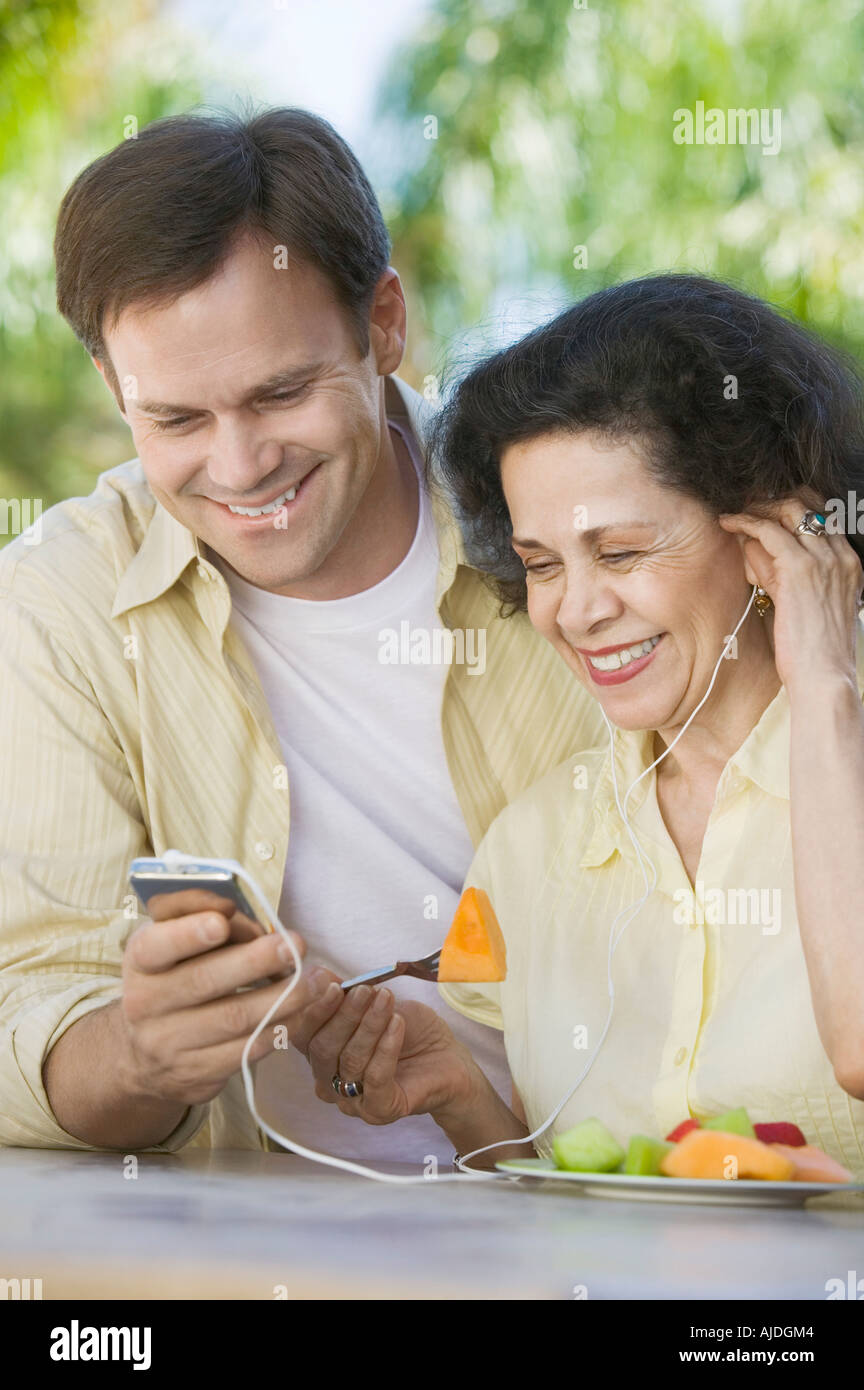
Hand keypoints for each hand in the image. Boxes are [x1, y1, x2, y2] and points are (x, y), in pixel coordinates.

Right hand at [118, 888, 328, 1105]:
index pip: (156, 945)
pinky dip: (280, 1027)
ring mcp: (169, 1044)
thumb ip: (195, 914)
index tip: (221, 922)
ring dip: (284, 996)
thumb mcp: (169, 942)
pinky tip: (303, 1010)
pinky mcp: (197, 1074)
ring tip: (316, 979)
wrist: (144, 1057)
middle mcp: (145, 1004)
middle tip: (294, 944)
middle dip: (255, 960)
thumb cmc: (170, 980)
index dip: (187, 933)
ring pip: (234, 1018)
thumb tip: (233, 908)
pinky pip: (247, 1049)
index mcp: (140, 962)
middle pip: (204, 981)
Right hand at [289, 982, 479, 1124]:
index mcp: (323, 1057)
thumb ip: (345, 994)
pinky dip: (387, 1047)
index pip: (303, 1037)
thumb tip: (316, 976)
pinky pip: (376, 1078)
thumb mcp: (376, 1004)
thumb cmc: (409, 1031)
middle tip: (366, 990)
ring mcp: (353, 1101)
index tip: (333, 986)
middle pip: (323, 1050)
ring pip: (350, 1060)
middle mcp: (330, 1083)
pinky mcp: (380, 1110)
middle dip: (345, 1015)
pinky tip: (397, 1024)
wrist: (448, 1057)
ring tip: (387, 1000)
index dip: (315, 1011)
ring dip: (370, 1025)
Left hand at [718, 496, 863, 692]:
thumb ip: (787, 578)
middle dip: (773, 501)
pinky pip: (767, 531)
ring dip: (757, 508)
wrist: (824, 678)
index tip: (766, 511)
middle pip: (808, 505)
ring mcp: (823, 560)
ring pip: (788, 511)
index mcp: (849, 565)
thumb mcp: (807, 606)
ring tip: (735, 516)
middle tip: (747, 507)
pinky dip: (745, 522)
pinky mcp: (799, 569)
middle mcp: (840, 556)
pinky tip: (728, 524)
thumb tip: (758, 554)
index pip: (824, 518)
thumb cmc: (814, 653)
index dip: (792, 508)